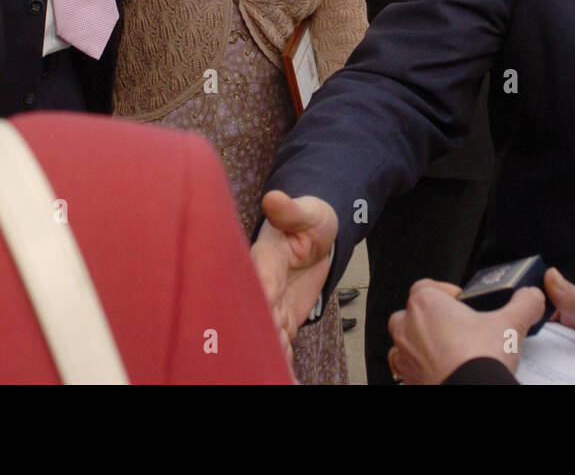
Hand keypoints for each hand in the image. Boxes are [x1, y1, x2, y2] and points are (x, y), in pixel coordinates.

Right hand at [249, 191, 337, 357]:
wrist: (318, 236)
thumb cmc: (310, 220)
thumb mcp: (307, 212)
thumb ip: (290, 210)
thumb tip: (275, 198)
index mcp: (264, 258)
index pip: (259, 278)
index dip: (261, 293)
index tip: (265, 307)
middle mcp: (262, 286)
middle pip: (256, 314)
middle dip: (259, 334)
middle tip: (261, 353)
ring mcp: (272, 305)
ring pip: (267, 334)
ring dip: (270, 354)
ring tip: (275, 373)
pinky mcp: (283, 319)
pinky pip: (281, 342)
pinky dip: (282, 360)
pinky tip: (285, 376)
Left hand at [388, 279, 544, 384]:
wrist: (469, 392)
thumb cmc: (478, 359)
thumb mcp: (511, 324)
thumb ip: (524, 303)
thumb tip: (531, 297)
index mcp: (427, 304)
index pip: (426, 286)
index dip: (445, 291)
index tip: (463, 301)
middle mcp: (409, 327)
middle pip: (411, 312)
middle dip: (429, 316)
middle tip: (454, 325)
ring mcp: (405, 355)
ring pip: (402, 340)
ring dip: (418, 342)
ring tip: (444, 349)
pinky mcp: (408, 380)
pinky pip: (405, 369)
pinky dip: (419, 368)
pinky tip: (440, 371)